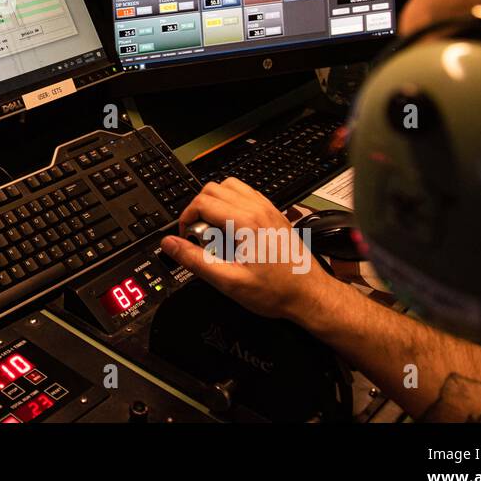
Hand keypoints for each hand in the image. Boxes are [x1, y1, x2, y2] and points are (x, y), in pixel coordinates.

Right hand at [160, 177, 339, 324]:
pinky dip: (231, 202)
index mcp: (245, 223)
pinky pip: (246, 194)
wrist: (310, 294)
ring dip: (215, 201)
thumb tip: (170, 245)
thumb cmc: (277, 291)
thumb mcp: (229, 282)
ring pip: (230, 186)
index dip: (186, 219)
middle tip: (199, 235)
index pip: (202, 203)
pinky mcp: (274, 213)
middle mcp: (257, 209)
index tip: (186, 238)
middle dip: (197, 208)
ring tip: (214, 229)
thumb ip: (195, 261)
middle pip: (213, 188)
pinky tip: (232, 227)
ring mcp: (268, 209)